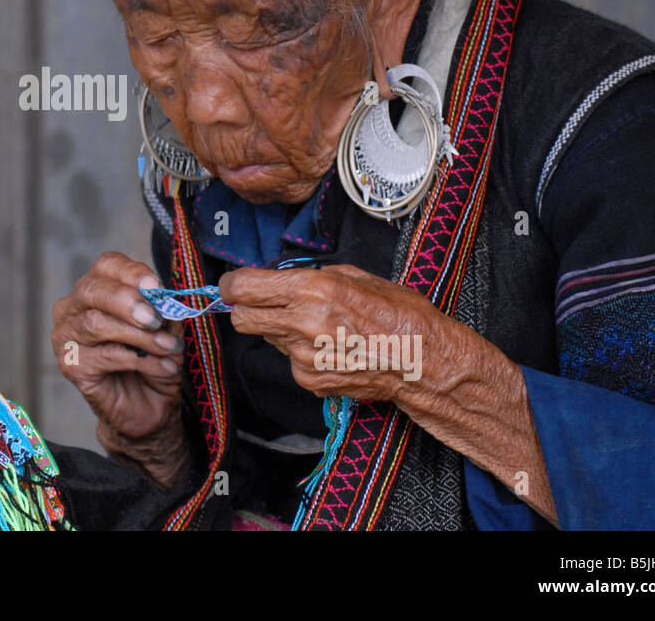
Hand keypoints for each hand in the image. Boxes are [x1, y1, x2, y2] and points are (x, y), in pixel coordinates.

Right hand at [51, 252, 189, 486]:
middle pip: (91, 290)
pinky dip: (139, 361)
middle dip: (128, 302)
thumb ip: (161, 310)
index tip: (156, 287)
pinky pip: (103, 356)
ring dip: (140, 337)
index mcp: (97, 288)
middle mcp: (73, 307)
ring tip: (169, 348)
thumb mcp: (165, 328)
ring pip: (96, 323)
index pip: (107, 265)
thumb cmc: (152, 358)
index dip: (131, 272)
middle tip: (156, 320)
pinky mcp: (69, 365)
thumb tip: (162, 299)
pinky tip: (161, 367)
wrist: (148, 405)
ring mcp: (66, 336)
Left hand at [217, 264, 443, 402]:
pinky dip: (300, 352)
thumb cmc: (397, 314)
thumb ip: (311, 275)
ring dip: (280, 328)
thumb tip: (282, 278)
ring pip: (267, 338)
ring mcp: (303, 356)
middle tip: (264, 302)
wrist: (422, 361)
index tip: (234, 284)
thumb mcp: (354, 275)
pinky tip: (330, 347)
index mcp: (313, 289)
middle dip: (245, 308)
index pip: (243, 287)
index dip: (232, 284)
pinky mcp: (309, 380)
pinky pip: (289, 360)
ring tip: (317, 325)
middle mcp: (302, 322)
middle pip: (241, 317)